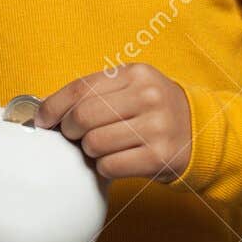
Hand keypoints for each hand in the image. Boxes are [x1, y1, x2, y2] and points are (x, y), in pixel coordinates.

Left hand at [34, 64, 191, 181]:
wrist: (199, 133)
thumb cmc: (154, 111)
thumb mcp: (133, 88)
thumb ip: (97, 92)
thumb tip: (47, 111)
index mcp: (136, 74)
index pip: (81, 88)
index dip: (54, 107)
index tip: (42, 120)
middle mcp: (148, 96)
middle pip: (83, 117)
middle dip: (70, 131)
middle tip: (75, 137)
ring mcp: (156, 127)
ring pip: (94, 144)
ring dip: (89, 151)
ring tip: (101, 148)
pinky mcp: (160, 157)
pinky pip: (110, 166)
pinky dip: (104, 168)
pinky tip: (115, 161)